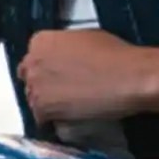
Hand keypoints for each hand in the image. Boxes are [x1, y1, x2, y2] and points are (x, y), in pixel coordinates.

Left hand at [18, 29, 146, 123]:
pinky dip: (53, 120)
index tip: (59, 76)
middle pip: (30, 77)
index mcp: (40, 41)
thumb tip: (68, 58)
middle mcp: (31, 61)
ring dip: (48, 104)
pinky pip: (41, 117)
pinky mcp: (42, 107)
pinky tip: (69, 119)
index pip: (34, 57)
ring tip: (70, 108)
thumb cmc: (114, 53)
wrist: (127, 76)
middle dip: (44, 85)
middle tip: (63, 93)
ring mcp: (34, 85)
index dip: (47, 69)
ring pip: (34, 98)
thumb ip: (65, 48)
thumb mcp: (84, 38)